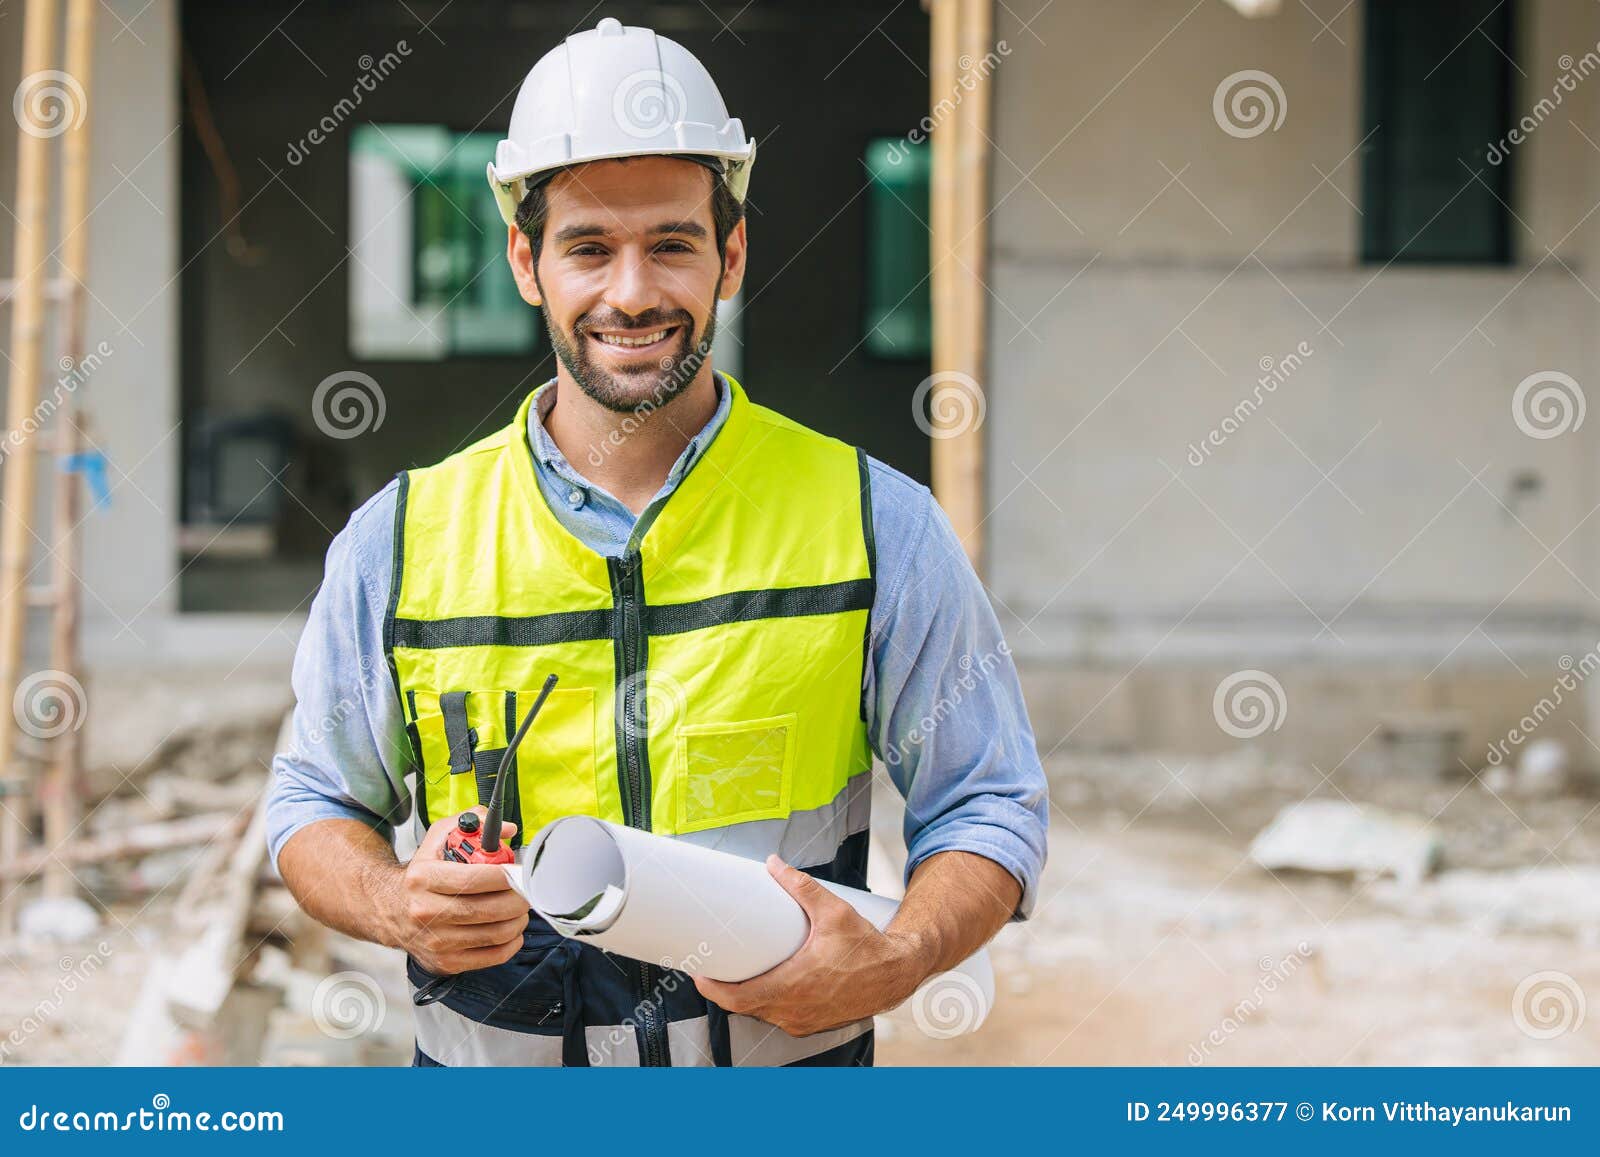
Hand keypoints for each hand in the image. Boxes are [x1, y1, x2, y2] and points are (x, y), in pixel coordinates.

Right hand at [384, 807, 527, 975]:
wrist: (390, 909)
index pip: (473, 879)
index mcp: (423, 878)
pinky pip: (492, 956)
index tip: (520, 872)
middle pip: (487, 909)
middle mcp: (425, 911)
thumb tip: (507, 830)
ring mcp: (435, 941)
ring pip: (495, 934)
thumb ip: (473, 822)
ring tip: (519, 908)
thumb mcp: (439, 838)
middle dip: (518, 899)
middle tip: (526, 890)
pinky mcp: (445, 962)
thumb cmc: (423, 873)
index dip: (504, 876)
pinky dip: (511, 943)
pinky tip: (511, 929)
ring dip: (518, 920)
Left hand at [691, 856, 929, 1036]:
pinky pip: (778, 1018)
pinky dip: (766, 1005)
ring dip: (745, 998)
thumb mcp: (833, 911)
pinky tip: (763, 988)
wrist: (896, 973)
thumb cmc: (867, 948)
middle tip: (711, 969)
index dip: (712, 988)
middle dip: (723, 990)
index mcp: (793, 986)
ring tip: (733, 975)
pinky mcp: (811, 1024)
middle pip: (743, 1007)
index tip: (698, 973)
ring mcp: (803, 1021)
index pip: (738, 998)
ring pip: (760, 1014)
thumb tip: (774, 865)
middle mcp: (794, 1010)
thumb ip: (801, 886)